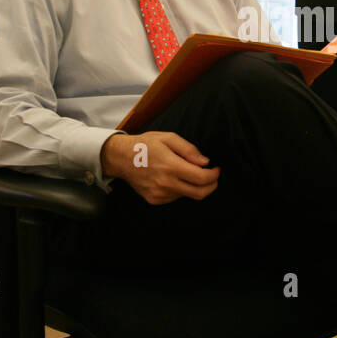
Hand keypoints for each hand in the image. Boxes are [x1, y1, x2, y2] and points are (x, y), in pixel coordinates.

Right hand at [99, 131, 218, 204]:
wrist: (120, 158)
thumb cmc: (145, 145)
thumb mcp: (168, 138)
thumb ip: (189, 150)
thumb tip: (205, 162)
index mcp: (170, 166)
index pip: (202, 178)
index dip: (214, 175)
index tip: (216, 169)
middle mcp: (165, 183)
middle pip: (199, 193)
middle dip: (211, 186)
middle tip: (212, 176)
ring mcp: (159, 194)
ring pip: (187, 195)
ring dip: (193, 185)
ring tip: (184, 171)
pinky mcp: (154, 199)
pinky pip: (175, 197)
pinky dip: (180, 189)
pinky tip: (172, 177)